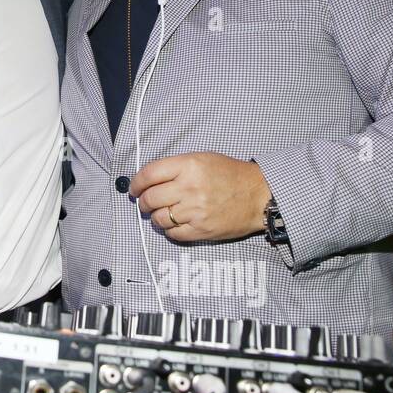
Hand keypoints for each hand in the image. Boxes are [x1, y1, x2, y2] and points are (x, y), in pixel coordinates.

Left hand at [129, 152, 270, 242]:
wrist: (258, 195)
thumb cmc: (230, 174)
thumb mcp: (201, 158)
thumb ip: (174, 167)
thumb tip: (148, 180)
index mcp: (188, 166)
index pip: (148, 175)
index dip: (136, 183)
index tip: (134, 188)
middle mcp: (189, 188)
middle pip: (150, 198)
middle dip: (143, 202)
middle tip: (145, 203)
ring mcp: (195, 211)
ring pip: (158, 218)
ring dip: (155, 217)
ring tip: (162, 213)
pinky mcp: (201, 230)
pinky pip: (173, 234)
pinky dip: (169, 230)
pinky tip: (175, 224)